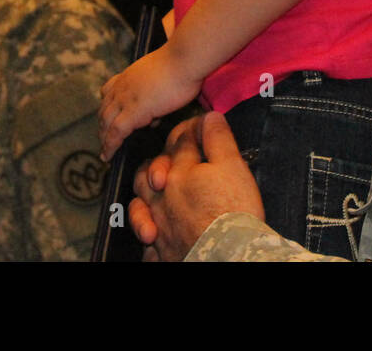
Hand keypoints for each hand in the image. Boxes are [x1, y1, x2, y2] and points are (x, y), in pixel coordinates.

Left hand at [98, 43, 201, 159]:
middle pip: (104, 109)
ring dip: (103, 138)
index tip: (107, 117)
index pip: (108, 92)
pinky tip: (109, 156)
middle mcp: (122, 86)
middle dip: (102, 125)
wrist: (184, 60)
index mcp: (129, 75)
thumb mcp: (162, 78)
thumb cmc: (182, 65)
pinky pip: (115, 133)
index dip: (107, 107)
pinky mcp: (133, 112)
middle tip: (104, 139)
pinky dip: (110, 146)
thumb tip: (154, 116)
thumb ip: (155, 94)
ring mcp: (125, 99)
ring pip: (106, 122)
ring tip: (104, 152)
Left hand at [128, 112, 264, 260]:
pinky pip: (147, 248)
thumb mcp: (233, 166)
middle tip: (167, 167)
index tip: (200, 129)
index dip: (190, 132)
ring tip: (152, 199)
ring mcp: (159, 227)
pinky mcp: (162, 254)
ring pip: (138, 208)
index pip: (180, 143)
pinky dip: (150, 241)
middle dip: (155, 166)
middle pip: (147, 175)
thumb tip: (210, 116)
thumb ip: (218, 139)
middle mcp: (161, 198)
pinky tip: (155, 239)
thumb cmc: (233, 211)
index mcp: (179, 172)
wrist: (228, 255)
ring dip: (142, 201)